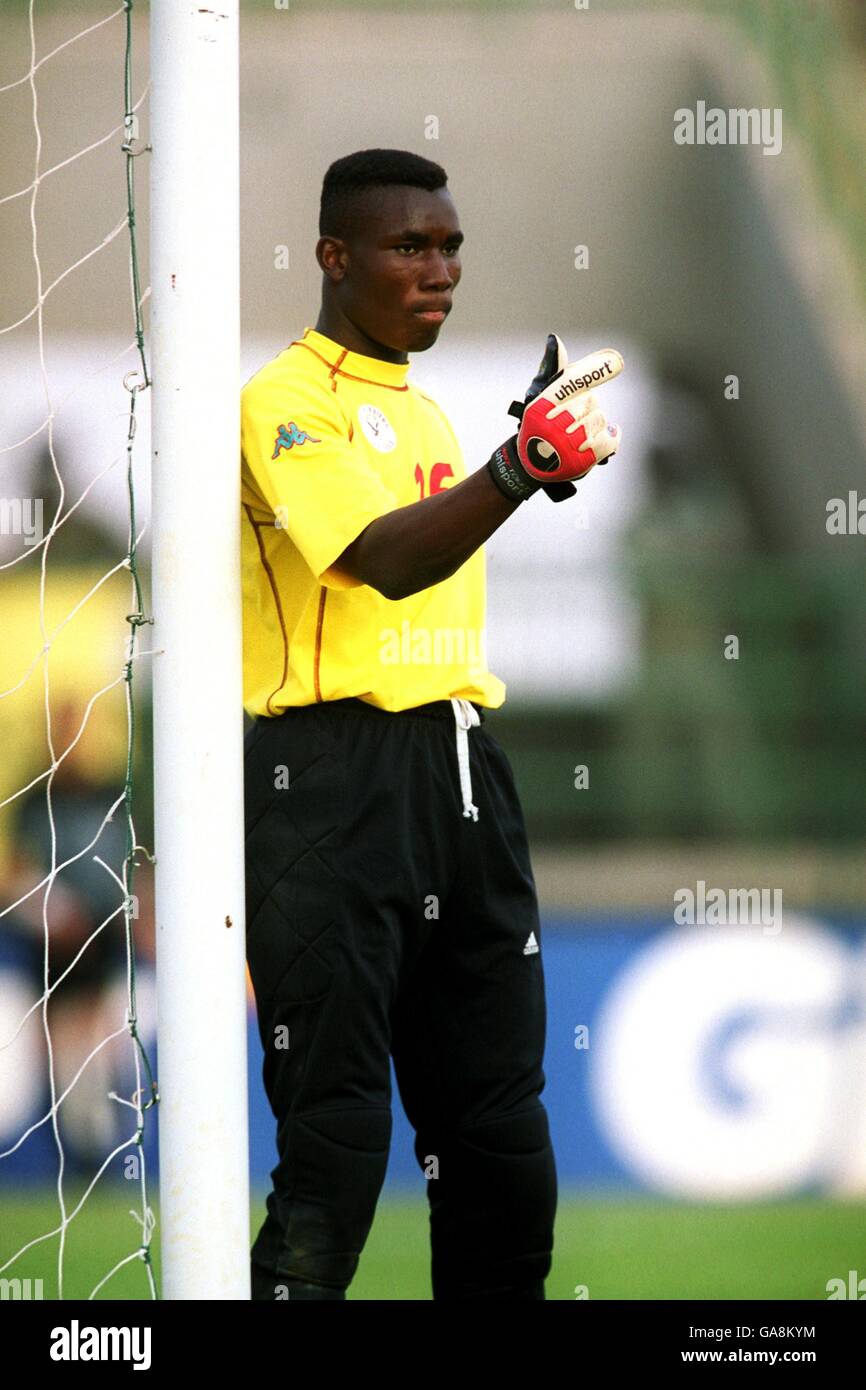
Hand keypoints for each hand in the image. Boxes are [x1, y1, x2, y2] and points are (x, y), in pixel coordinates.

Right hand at [487, 347, 623, 502]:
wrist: (530, 465)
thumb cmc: (536, 423)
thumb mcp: (538, 394)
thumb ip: (551, 367)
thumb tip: (554, 339)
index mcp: (540, 405)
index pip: (571, 382)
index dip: (593, 371)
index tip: (616, 360)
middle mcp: (550, 425)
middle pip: (590, 400)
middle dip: (586, 407)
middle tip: (573, 418)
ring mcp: (566, 446)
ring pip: (600, 419)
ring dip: (596, 423)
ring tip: (581, 432)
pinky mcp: (580, 462)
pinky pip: (609, 440)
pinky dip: (612, 436)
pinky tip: (610, 433)